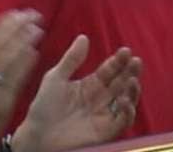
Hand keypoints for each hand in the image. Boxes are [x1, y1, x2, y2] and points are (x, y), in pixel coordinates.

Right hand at [0, 10, 42, 151]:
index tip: (14, 13)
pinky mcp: (3, 101)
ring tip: (37, 29)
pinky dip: (25, 64)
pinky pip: (16, 79)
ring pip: (9, 59)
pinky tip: (34, 52)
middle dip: (17, 28)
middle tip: (32, 15)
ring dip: (25, 42)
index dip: (2, 24)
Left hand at [11, 36, 141, 151]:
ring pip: (127, 100)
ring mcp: (104, 115)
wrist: (36, 136)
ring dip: (133, 90)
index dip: (119, 60)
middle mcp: (100, 99)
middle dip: (131, 72)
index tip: (125, 50)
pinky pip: (123, 121)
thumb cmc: (43, 109)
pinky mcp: (105, 131)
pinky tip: (125, 101)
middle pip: (122, 83)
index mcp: (90, 85)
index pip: (110, 70)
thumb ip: (71, 59)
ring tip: (132, 80)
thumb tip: (83, 37)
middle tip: (136, 61)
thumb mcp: (55, 78)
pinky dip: (128, 112)